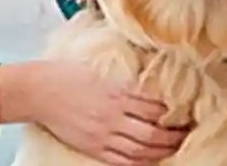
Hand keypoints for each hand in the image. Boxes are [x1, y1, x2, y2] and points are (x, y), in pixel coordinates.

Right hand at [6, 61, 188, 165]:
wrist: (39, 90)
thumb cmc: (65, 74)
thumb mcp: (101, 69)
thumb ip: (125, 79)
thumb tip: (148, 83)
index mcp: (116, 93)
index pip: (155, 107)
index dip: (174, 111)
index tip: (185, 110)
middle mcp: (113, 116)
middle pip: (153, 132)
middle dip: (174, 135)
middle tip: (188, 132)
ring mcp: (103, 134)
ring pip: (141, 150)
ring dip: (162, 150)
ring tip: (175, 147)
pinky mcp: (93, 147)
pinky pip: (122, 160)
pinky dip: (140, 162)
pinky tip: (150, 159)